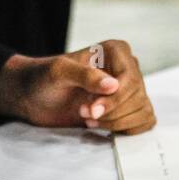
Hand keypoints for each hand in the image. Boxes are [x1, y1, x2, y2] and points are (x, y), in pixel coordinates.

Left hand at [0, 40, 155, 133]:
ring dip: (116, 122)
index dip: (114, 100)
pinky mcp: (128, 107)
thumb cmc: (43, 78)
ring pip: (142, 111)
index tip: (91, 112)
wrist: (34, 96)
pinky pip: (144, 121)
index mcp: (116, 51)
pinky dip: (126, 129)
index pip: (131, 80)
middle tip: (83, 113)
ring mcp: (129, 88)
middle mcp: (127, 67)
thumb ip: (84, 76)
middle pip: (138, 98)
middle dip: (111, 112)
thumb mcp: (58, 72)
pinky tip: (103, 126)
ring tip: (89, 119)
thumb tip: (113, 85)